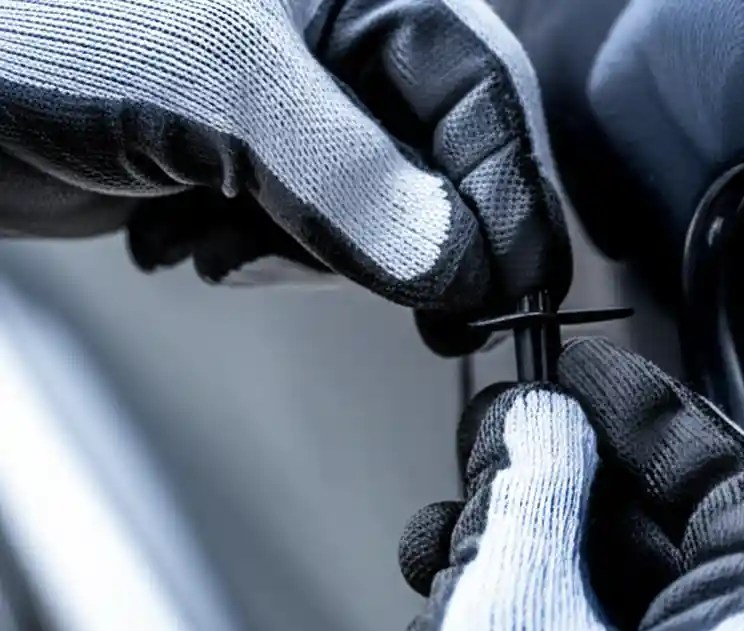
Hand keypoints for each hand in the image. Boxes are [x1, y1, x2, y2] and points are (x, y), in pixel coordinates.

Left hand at [0, 0, 568, 352]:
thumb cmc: (36, 24)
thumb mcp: (213, 78)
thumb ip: (348, 170)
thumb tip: (455, 260)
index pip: (484, 88)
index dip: (511, 192)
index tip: (515, 289)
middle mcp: (332, 45)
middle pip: (440, 163)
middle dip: (404, 238)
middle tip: (412, 308)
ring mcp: (284, 109)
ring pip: (370, 215)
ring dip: (302, 252)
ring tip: (219, 236)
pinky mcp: (237, 165)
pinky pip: (297, 236)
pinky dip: (251, 255)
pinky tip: (181, 233)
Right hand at [366, 338, 743, 630]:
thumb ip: (529, 508)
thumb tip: (541, 421)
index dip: (662, 415)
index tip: (590, 376)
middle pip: (683, 542)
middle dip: (574, 483)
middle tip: (510, 442)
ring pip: (632, 610)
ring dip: (539, 555)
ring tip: (455, 530)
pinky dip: (540, 629)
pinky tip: (461, 609)